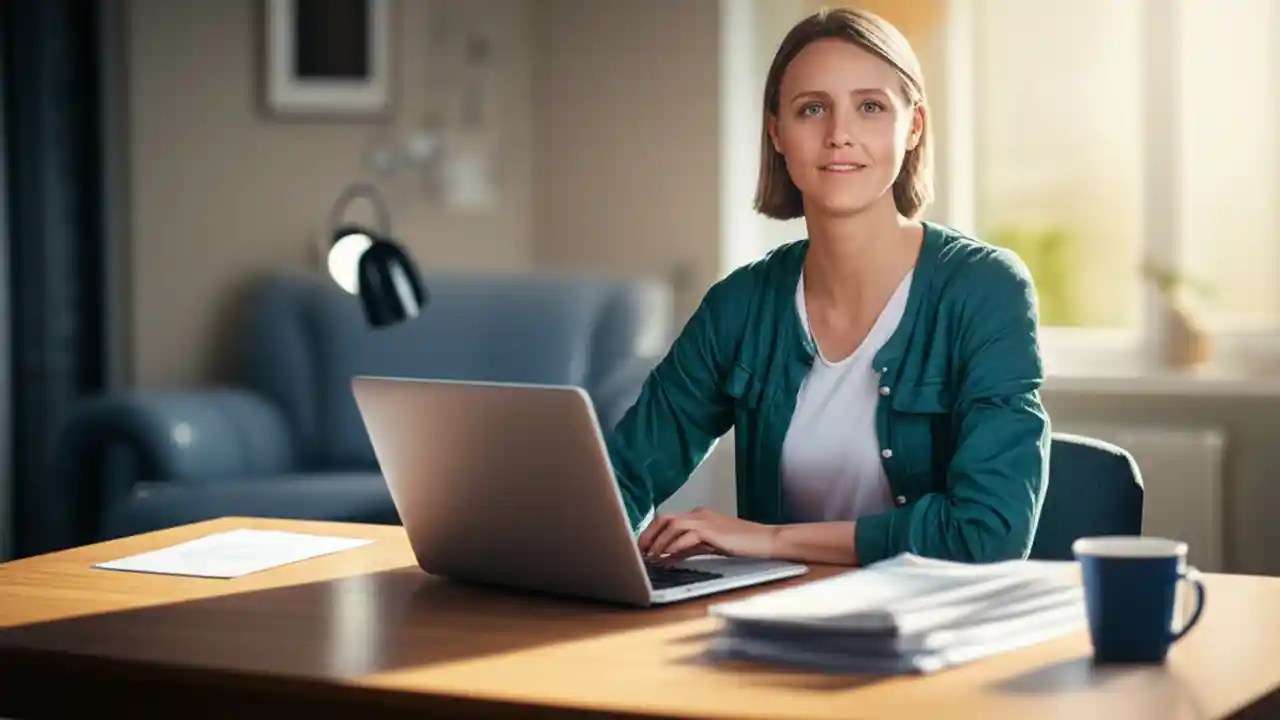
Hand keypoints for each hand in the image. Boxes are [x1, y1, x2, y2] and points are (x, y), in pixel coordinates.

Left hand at [637, 507, 777, 562]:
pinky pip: (687, 535)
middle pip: (665, 518)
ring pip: (672, 525)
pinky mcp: (713, 531)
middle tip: (640, 552)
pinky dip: (674, 546)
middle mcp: (699, 514)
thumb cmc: (743, 544)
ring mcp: (706, 520)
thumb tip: (669, 556)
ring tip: (651, 557)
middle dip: (649, 534)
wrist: (767, 540)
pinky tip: (668, 557)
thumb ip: (690, 547)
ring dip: (659, 542)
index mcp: (699, 515)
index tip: (643, 547)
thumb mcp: (711, 545)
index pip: (668, 519)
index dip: (652, 532)